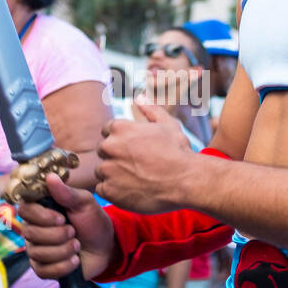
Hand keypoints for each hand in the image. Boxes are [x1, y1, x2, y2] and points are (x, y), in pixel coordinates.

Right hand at [19, 173, 116, 280]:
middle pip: (30, 233)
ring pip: (38, 253)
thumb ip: (67, 193)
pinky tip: (75, 260)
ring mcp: (36, 249)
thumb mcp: (85, 204)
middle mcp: (33, 229)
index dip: (41, 216)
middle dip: (57, 235)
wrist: (105, 247)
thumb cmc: (93, 221)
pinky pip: (43, 270)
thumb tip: (50, 176)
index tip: (61, 218)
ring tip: (77, 246)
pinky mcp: (42, 268)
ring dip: (63, 250)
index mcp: (41, 210)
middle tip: (74, 232)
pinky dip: (63, 266)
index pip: (24, 210)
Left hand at [95, 97, 195, 212]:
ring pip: (101, 171)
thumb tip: (139, 97)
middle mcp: (109, 147)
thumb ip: (150, 109)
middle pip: (102, 151)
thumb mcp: (168, 124)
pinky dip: (113, 191)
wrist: (186, 181)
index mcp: (120, 128)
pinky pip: (102, 189)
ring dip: (113, 175)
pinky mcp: (109, 190)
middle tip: (136, 166)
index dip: (120, 140)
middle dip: (115, 156)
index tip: (134, 150)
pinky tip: (131, 191)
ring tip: (135, 180)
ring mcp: (108, 170)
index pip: (106, 131)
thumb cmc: (179, 152)